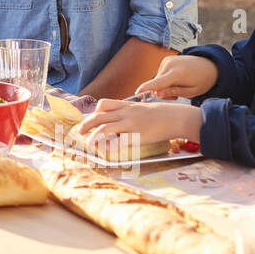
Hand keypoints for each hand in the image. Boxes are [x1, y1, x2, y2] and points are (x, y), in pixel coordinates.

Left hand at [76, 99, 201, 144]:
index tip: (87, 120)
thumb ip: (128, 112)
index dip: (93, 112)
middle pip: (100, 116)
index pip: (104, 104)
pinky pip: (120, 140)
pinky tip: (105, 150)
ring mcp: (131, 124)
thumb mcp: (141, 108)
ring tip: (88, 143)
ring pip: (106, 128)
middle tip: (79, 132)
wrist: (175, 117)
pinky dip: (111, 145)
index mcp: (127, 106)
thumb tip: (118, 119)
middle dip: (87, 124)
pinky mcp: (138, 136)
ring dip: (94, 136)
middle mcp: (126, 113)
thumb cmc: (160, 114)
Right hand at [134, 55, 217, 99]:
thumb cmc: (202, 81)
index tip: (137, 93)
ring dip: (164, 86)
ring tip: (179, 85)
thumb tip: (156, 94)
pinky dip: (165, 79)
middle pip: (157, 83)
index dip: (147, 88)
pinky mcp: (166, 59)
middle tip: (176, 95)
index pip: (159, 82)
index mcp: (178, 74)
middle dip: (162, 91)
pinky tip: (176, 78)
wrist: (209, 65)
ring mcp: (167, 60)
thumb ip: (173, 92)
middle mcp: (170, 64)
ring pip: (158, 79)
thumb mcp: (190, 91)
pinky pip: (160, 74)